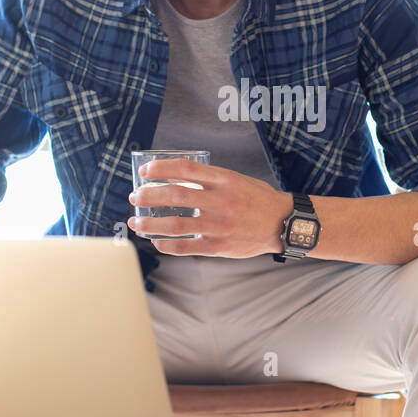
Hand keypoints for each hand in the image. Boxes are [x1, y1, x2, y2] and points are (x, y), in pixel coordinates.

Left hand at [127, 159, 290, 257]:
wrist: (282, 223)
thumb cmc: (257, 199)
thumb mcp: (236, 179)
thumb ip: (210, 179)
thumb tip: (176, 179)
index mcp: (224, 180)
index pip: (185, 169)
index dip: (160, 168)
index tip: (145, 171)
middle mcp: (220, 201)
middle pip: (174, 196)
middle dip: (148, 196)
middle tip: (135, 197)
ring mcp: (218, 225)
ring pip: (174, 225)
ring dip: (149, 224)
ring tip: (136, 223)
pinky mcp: (219, 247)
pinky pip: (185, 247)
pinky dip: (166, 244)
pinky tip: (156, 241)